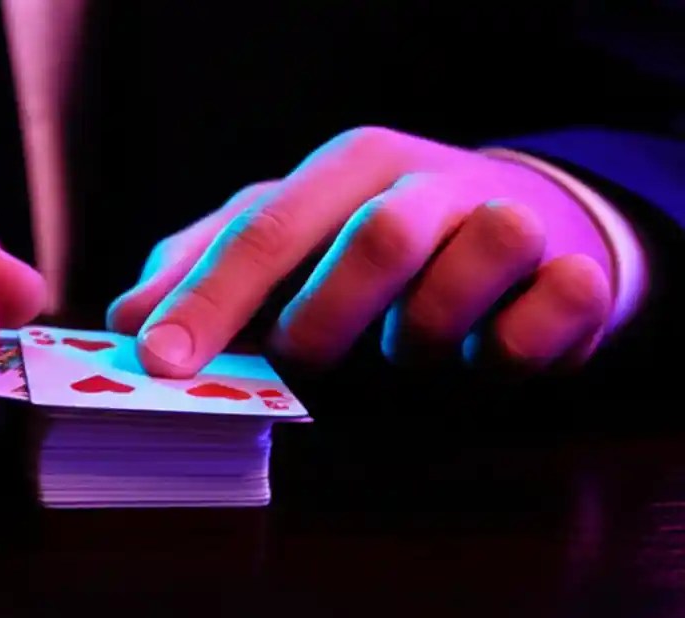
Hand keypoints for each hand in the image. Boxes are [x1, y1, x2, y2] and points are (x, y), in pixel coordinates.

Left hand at [108, 127, 625, 376]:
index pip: (264, 229)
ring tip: (409, 346)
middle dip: (327, 317)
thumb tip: (126, 320)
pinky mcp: (577, 277)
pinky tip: (491, 350)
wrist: (533, 226)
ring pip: (466, 270)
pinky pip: (549, 317)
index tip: (159, 361)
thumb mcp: (292, 238)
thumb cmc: (383, 239)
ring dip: (424, 333)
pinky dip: (511, 349)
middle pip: (378, 239)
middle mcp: (429, 183)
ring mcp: (510, 222)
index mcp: (346, 169)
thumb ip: (206, 268)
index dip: (208, 298)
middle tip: (301, 357)